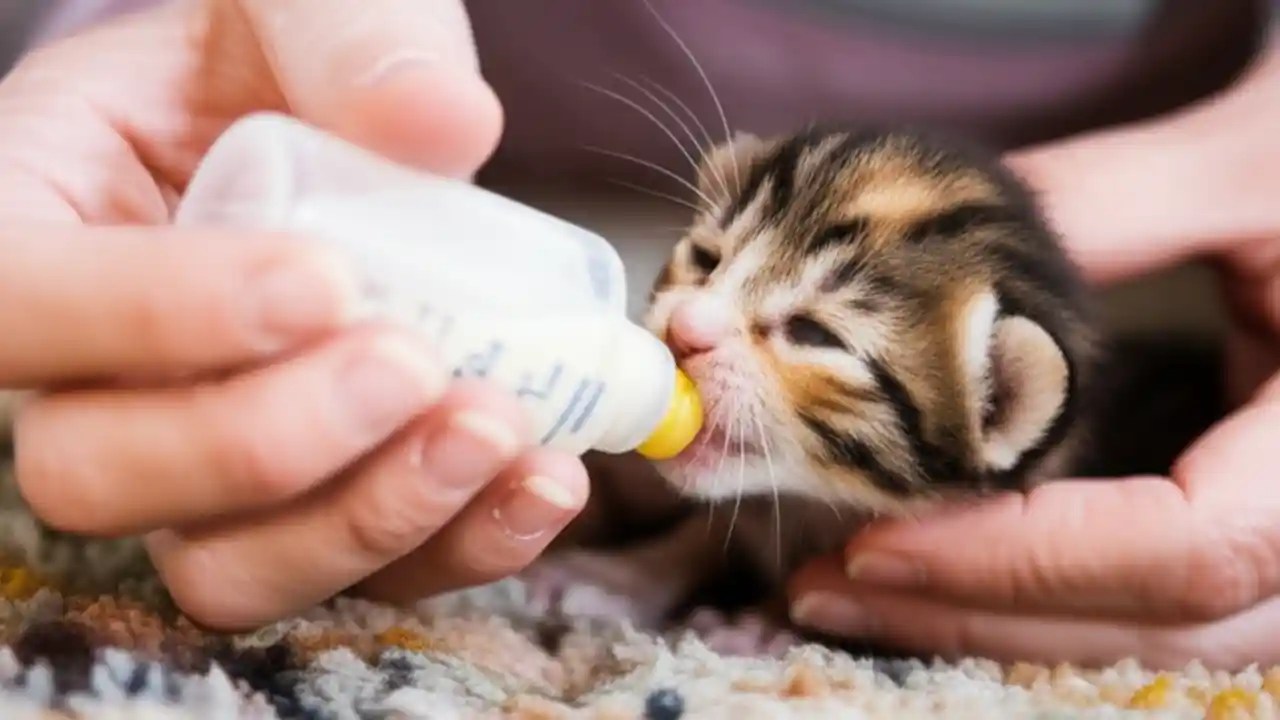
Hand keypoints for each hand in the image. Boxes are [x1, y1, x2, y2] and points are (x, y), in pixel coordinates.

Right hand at [3, 0, 586, 630]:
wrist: (332, 126)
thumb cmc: (279, 60)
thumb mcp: (293, 6)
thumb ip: (347, 36)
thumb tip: (443, 125)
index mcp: (35, 218)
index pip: (16, 305)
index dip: (153, 320)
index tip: (324, 281)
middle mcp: (89, 372)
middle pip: (94, 477)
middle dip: (265, 446)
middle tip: (412, 365)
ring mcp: (193, 465)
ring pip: (220, 569)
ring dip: (369, 521)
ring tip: (497, 432)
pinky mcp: (302, 513)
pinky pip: (351, 582)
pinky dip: (455, 547)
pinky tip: (540, 482)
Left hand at [788, 42, 1279, 670]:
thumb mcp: (1257, 164)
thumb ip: (1108, 205)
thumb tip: (924, 268)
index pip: (1190, 548)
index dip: (1026, 559)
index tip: (877, 538)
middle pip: (1165, 623)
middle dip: (984, 615)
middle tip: (828, 584)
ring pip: (1166, 636)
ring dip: (1003, 624)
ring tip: (860, 593)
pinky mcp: (1279, 526)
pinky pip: (1167, 602)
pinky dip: (1053, 599)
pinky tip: (953, 573)